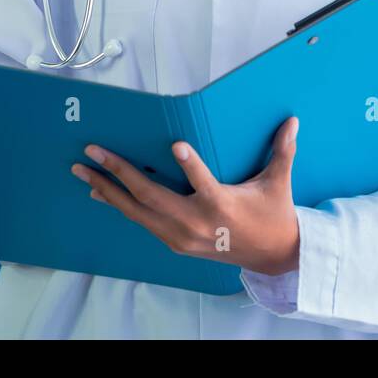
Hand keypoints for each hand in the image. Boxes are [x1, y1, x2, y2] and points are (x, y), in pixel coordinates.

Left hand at [70, 116, 301, 275]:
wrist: (271, 256)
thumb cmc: (273, 213)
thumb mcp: (278, 183)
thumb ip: (282, 151)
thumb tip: (293, 120)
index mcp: (222, 205)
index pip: (204, 183)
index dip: (190, 165)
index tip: (176, 144)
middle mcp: (196, 223)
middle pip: (151, 197)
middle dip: (119, 172)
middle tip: (94, 151)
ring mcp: (182, 236)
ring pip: (137, 212)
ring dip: (108, 190)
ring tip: (84, 172)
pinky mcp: (176, 243)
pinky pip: (142, 222)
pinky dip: (121, 206)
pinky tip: (102, 194)